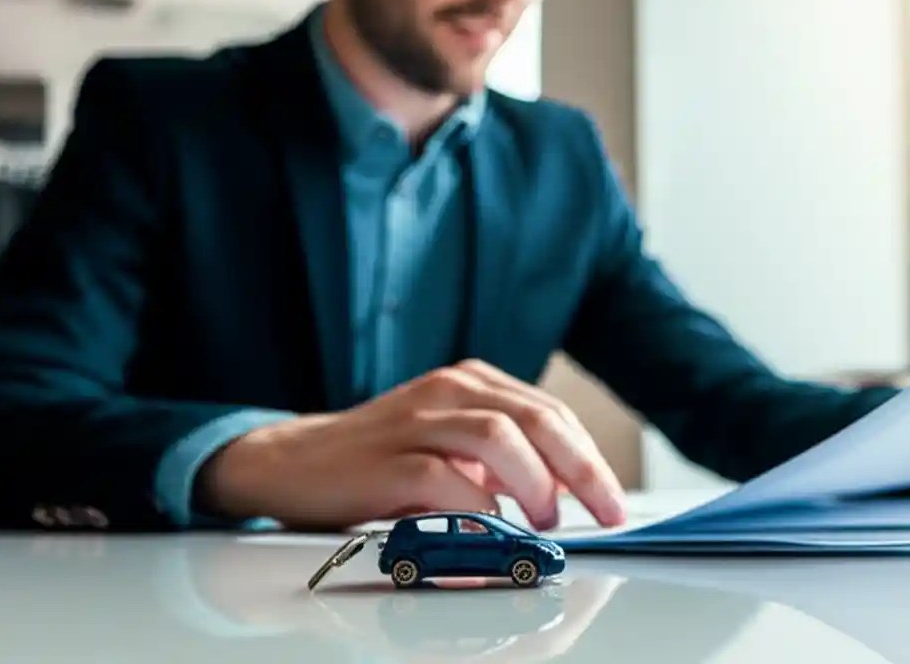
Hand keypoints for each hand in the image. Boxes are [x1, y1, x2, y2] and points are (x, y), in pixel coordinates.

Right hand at [197, 359, 626, 530]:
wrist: (295, 461)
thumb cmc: (382, 459)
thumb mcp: (452, 446)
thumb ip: (505, 459)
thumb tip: (569, 493)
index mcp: (472, 382)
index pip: (550, 413)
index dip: (590, 457)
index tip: (614, 500)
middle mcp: (449, 390)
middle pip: (536, 419)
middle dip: (582, 469)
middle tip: (604, 512)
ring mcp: (417, 421)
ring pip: (500, 437)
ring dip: (536, 483)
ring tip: (546, 519)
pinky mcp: (389, 459)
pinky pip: (448, 478)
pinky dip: (481, 507)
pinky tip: (493, 527)